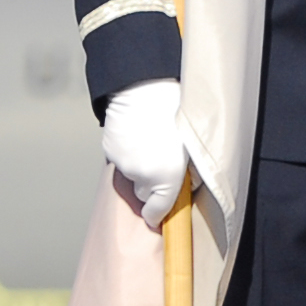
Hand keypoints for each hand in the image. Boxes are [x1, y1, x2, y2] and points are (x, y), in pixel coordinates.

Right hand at [100, 77, 188, 227]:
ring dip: (141, 166)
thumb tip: (186, 184)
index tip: (158, 217)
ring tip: (150, 142)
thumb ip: (191, 173)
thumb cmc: (176, 112)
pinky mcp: (111, 152)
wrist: (144, 89)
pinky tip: (137, 135)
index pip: (156, 212)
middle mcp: (143, 177)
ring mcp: (124, 165)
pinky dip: (128, 154)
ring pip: (132, 176)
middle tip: (163, 163)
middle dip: (153, 185)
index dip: (158, 216)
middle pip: (145, 194)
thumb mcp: (194, 145)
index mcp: (167, 178)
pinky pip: (121, 161)